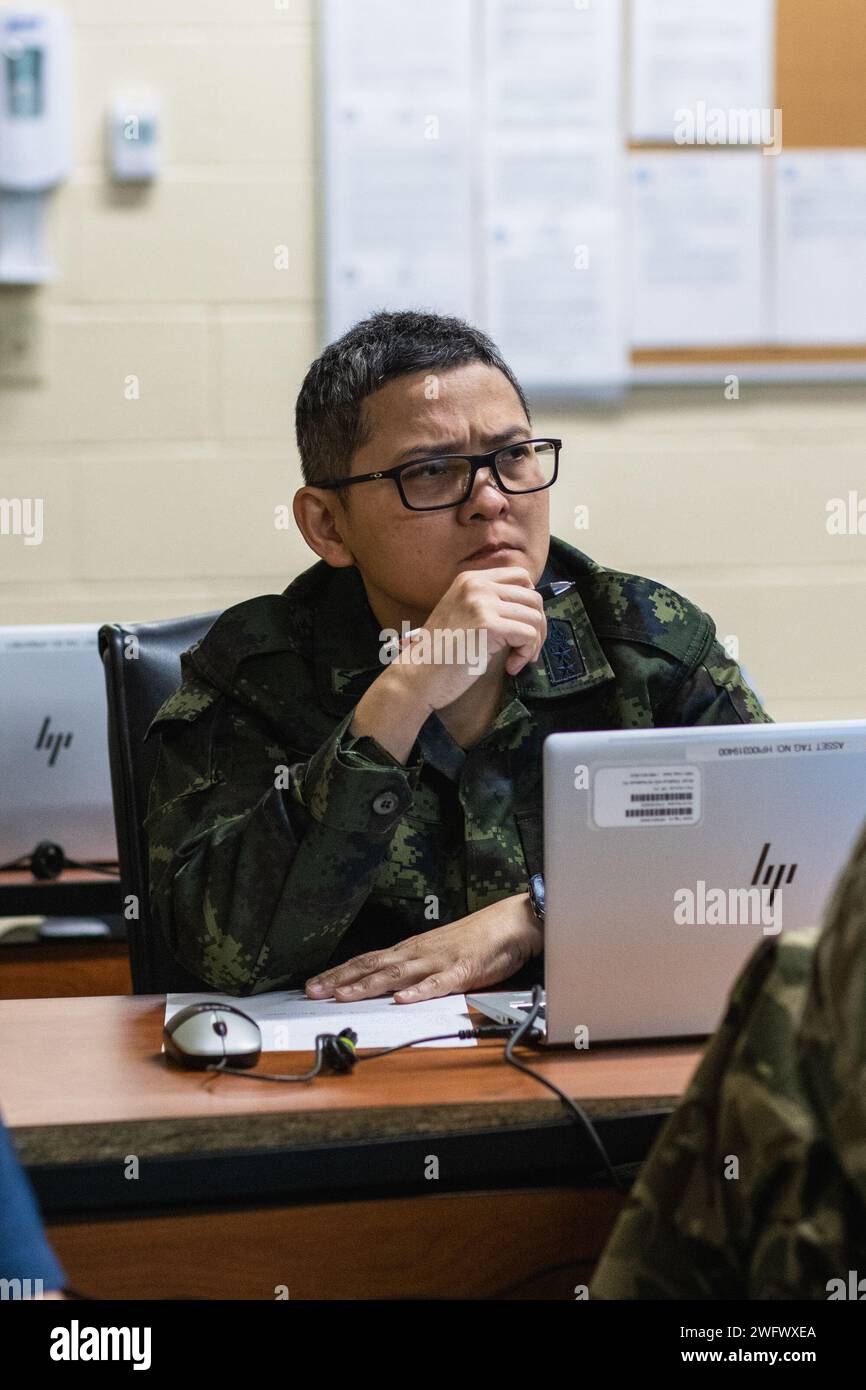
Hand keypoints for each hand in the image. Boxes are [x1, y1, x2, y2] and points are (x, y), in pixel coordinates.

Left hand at [305, 893, 542, 1002]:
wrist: (510, 923)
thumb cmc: (474, 939)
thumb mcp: (436, 952)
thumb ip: (412, 967)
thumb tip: (384, 982)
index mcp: (410, 949)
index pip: (366, 961)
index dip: (339, 973)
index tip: (313, 985)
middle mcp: (417, 953)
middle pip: (372, 966)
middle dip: (341, 980)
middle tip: (312, 992)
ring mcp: (438, 961)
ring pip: (397, 974)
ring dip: (368, 985)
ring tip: (343, 996)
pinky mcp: (462, 971)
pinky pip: (438, 983)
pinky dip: (419, 992)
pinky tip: (402, 999)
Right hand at [388, 565, 546, 713]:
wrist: (417, 676)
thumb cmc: (442, 654)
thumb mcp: (463, 615)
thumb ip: (490, 605)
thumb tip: (531, 611)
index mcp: (470, 580)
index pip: (521, 577)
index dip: (529, 604)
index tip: (523, 627)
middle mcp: (476, 585)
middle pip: (533, 597)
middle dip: (538, 627)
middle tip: (527, 650)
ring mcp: (481, 603)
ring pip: (535, 617)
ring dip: (533, 644)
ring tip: (515, 661)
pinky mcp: (488, 625)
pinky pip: (528, 635)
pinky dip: (526, 654)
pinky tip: (509, 667)